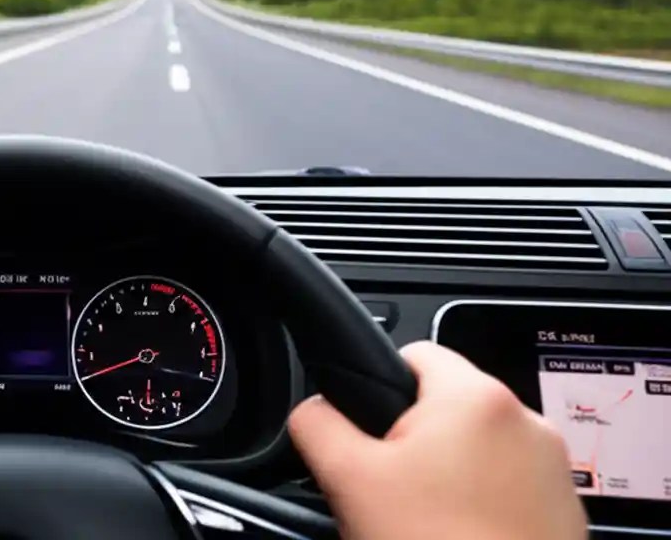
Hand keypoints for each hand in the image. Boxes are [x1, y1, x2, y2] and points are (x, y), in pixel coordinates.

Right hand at [288, 341, 586, 539]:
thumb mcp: (349, 480)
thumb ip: (318, 424)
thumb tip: (312, 408)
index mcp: (475, 397)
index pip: (411, 353)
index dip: (375, 391)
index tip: (368, 440)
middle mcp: (526, 421)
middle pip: (443, 408)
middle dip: (412, 444)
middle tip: (391, 494)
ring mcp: (552, 467)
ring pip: (474, 450)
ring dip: (447, 476)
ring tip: (428, 524)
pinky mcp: (562, 508)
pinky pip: (507, 486)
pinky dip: (480, 505)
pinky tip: (459, 537)